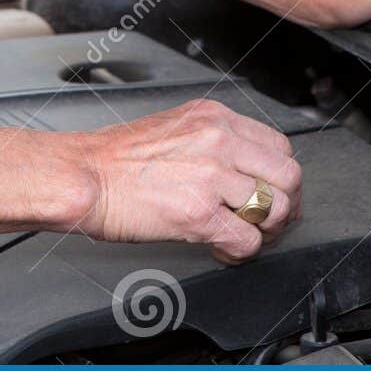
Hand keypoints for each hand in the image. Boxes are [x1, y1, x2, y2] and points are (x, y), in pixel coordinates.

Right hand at [80, 99, 301, 264]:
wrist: (83, 175)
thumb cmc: (115, 157)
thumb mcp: (174, 127)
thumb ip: (213, 141)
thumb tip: (241, 169)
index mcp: (214, 118)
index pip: (278, 145)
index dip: (278, 176)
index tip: (271, 192)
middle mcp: (219, 140)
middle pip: (288, 175)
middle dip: (285, 204)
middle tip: (269, 221)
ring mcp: (212, 176)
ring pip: (275, 208)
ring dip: (265, 230)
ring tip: (244, 235)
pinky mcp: (199, 213)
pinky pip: (247, 240)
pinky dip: (240, 252)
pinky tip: (221, 249)